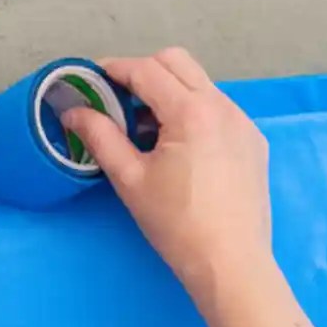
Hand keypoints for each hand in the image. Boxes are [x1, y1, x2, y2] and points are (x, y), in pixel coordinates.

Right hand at [62, 48, 272, 303]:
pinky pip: (218, 109)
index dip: (114, 69)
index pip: (146, 70)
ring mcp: (243, 122)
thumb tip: (74, 112)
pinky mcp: (253, 141)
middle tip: (119, 100)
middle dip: (144, 71)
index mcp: (191, 111)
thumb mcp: (130, 179)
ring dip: (169, 91)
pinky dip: (193, 112)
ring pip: (200, 84)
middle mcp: (222, 106)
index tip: (92, 79)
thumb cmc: (176, 224)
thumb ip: (100, 136)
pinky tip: (180, 148)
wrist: (231, 264)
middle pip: (177, 62)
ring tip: (146, 129)